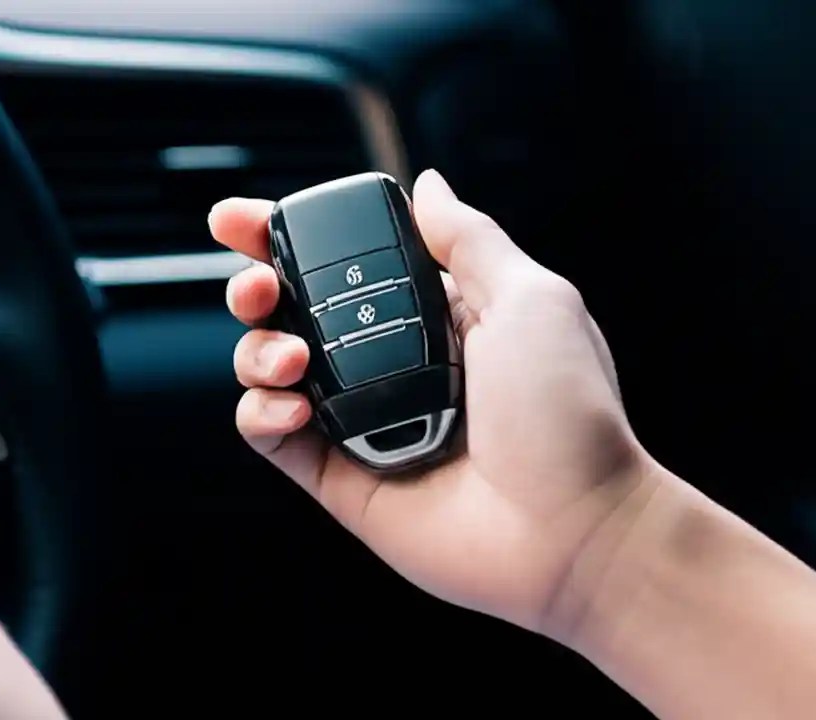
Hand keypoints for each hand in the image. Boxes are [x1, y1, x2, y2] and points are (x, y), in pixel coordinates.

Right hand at [211, 169, 665, 638]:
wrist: (574, 528)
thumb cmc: (569, 414)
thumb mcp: (531, 298)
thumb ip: (467, 238)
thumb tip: (426, 187)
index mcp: (433, 314)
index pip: (343, 264)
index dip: (285, 237)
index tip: (241, 221)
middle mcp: (389, 363)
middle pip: (290, 311)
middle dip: (254, 288)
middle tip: (256, 287)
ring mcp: (361, 421)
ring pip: (270, 369)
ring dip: (257, 348)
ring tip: (291, 357)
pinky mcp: (341, 478)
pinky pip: (271, 436)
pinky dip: (261, 412)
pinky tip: (292, 406)